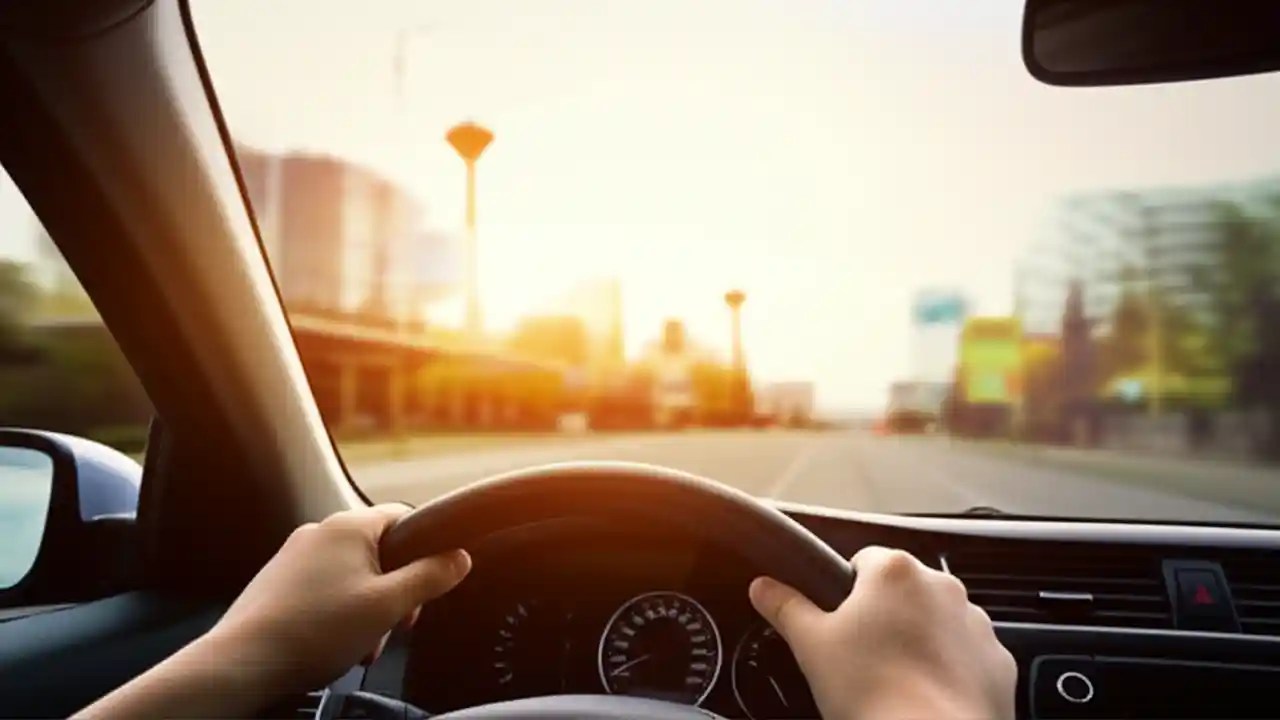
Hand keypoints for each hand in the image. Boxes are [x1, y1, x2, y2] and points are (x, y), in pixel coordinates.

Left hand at [211, 504, 471, 696]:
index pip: (404, 516)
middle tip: (395, 624)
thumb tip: (459, 558)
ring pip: (351, 576)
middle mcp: (319, 532)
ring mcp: (294, 557)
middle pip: (379, 552)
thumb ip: (429, 578)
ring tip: (361, 644)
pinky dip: (337, 615)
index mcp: (348, 527)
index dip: (426, 548)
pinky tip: (334, 645)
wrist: (244, 663)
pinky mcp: (278, 583)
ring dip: (367, 609)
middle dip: (393, 591)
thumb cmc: (314, 631)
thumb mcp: (388, 606)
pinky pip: (323, 590)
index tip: (430, 582)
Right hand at [749, 546, 1015, 719]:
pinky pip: (968, 655)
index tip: (839, 625)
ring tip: (896, 680)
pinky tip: (928, 696)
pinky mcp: (999, 661)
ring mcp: (977, 623)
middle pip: (903, 590)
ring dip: (921, 638)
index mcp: (894, 571)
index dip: (845, 592)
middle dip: (885, 615)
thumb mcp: (811, 645)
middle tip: (862, 656)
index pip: (862, 560)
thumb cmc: (868, 690)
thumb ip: (786, 607)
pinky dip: (951, 668)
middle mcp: (942, 586)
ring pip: (938, 621)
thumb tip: (763, 586)